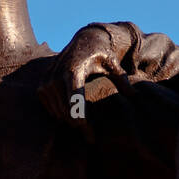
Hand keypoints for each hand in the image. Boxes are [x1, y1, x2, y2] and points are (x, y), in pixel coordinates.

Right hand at [39, 25, 130, 140]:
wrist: (82, 42)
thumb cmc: (101, 56)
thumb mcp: (114, 65)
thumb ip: (122, 80)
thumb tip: (135, 95)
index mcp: (73, 70)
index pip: (73, 97)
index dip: (78, 114)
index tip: (86, 127)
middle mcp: (56, 75)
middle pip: (65, 109)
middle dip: (78, 124)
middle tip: (91, 137)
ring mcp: (47, 81)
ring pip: (57, 111)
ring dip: (70, 121)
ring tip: (85, 128)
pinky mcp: (42, 86)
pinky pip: (50, 108)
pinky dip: (60, 114)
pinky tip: (72, 115)